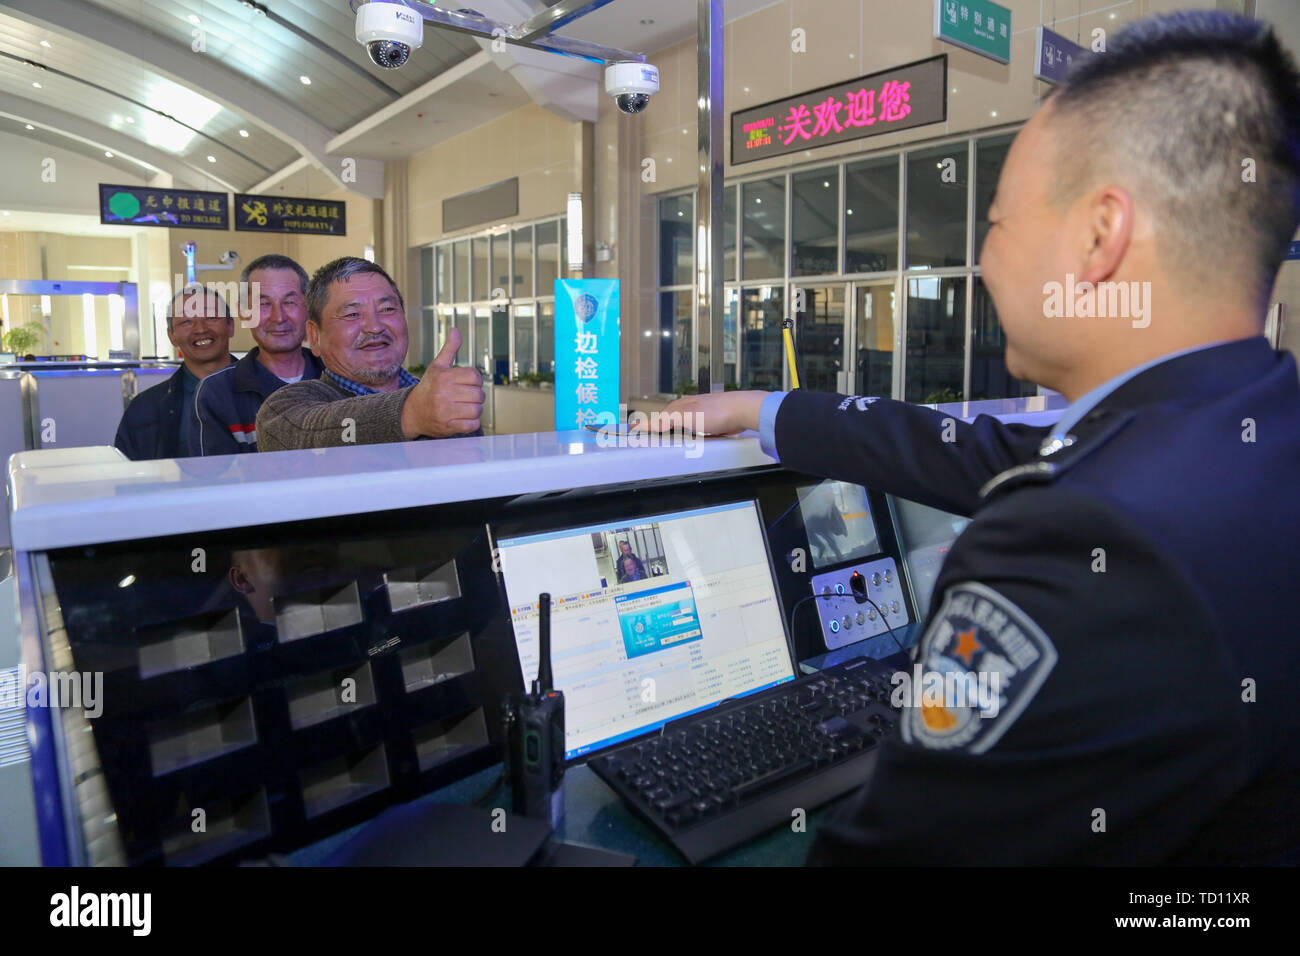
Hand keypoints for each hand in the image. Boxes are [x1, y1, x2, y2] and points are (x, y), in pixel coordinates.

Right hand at [400, 327, 484, 437]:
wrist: (412, 412)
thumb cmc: (429, 387)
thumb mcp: (437, 366)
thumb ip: (449, 349)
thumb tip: (455, 330)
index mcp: (443, 377)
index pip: (474, 376)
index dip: (475, 380)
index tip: (468, 383)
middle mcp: (443, 393)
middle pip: (479, 394)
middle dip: (476, 396)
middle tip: (466, 397)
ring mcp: (445, 411)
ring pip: (477, 410)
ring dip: (474, 410)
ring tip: (464, 407)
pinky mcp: (447, 427)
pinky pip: (472, 425)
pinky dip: (471, 423)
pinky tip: (462, 418)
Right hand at [636, 390, 768, 436]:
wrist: (744, 411)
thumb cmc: (719, 410)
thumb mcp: (687, 415)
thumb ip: (666, 419)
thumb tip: (646, 424)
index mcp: (679, 406)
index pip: (656, 419)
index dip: (644, 426)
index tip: (632, 431)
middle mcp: (688, 409)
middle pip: (668, 423)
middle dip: (658, 431)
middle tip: (645, 440)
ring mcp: (700, 416)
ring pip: (681, 429)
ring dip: (674, 436)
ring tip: (665, 444)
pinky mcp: (711, 424)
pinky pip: (695, 434)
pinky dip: (689, 439)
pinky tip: (690, 443)